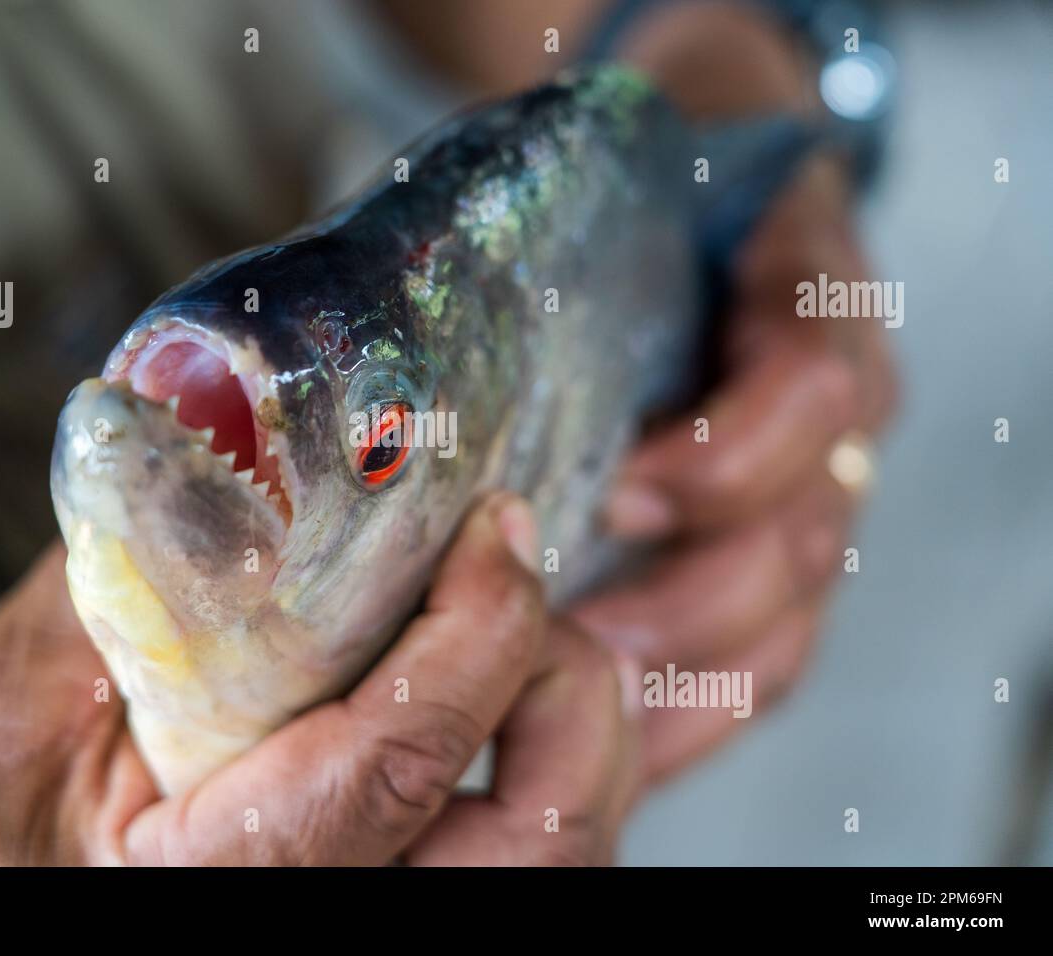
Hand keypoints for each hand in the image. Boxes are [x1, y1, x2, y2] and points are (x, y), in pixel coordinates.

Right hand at [0, 494, 637, 865]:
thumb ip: (121, 583)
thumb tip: (229, 453)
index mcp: (213, 889)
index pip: (397, 767)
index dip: (476, 631)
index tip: (496, 530)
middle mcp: (305, 921)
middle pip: (538, 844)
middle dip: (568, 695)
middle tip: (521, 580)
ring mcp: (342, 919)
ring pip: (542, 864)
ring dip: (567, 736)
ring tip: (512, 630)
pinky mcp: (353, 901)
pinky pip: (500, 861)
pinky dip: (522, 767)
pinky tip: (483, 697)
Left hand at [569, 4, 898, 783]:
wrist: (715, 199)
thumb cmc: (634, 199)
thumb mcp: (606, 185)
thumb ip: (532, 259)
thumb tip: (338, 355)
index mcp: (798, 303)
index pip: (814, 382)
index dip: (731, 457)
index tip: (624, 493)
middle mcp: (828, 420)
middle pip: (801, 538)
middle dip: (683, 606)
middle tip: (559, 649)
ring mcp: (812, 502)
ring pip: (784, 627)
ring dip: (677, 683)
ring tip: (560, 710)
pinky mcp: (771, 570)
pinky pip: (758, 669)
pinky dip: (683, 717)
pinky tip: (598, 743)